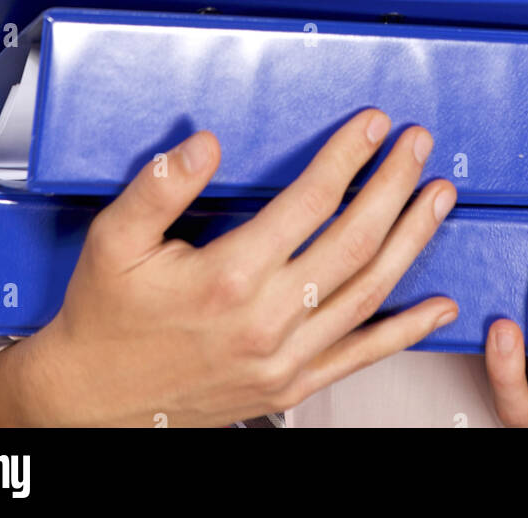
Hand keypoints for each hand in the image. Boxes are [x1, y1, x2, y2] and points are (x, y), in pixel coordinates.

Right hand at [0, 110, 457, 426]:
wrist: (90, 401)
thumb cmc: (105, 318)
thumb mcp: (113, 240)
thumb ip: (160, 187)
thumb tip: (205, 146)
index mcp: (227, 277)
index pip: (309, 202)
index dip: (347, 157)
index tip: (372, 125)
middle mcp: (264, 320)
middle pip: (352, 241)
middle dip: (393, 186)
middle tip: (416, 146)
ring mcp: (282, 359)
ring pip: (367, 293)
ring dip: (410, 241)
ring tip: (437, 199)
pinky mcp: (288, 385)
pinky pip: (359, 355)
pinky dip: (404, 330)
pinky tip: (437, 306)